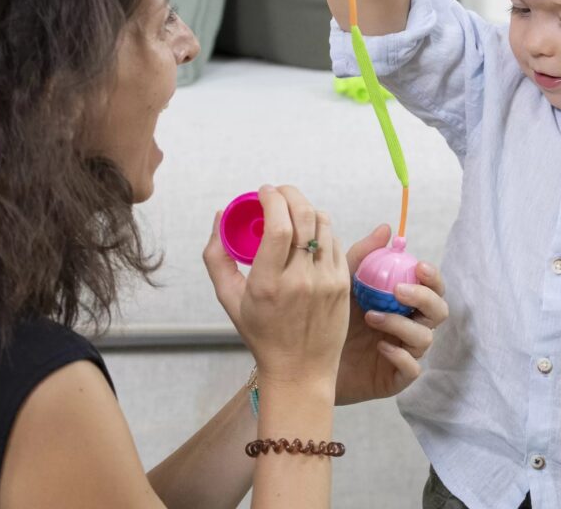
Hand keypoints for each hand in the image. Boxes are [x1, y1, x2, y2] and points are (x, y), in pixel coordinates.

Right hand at [203, 185, 350, 388]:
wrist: (300, 368)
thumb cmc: (262, 332)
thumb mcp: (229, 298)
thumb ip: (217, 255)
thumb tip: (221, 214)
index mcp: (268, 283)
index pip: (277, 226)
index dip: (272, 199)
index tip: (264, 192)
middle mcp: (300, 280)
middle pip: (304, 216)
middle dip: (290, 194)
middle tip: (278, 193)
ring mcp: (327, 280)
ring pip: (323, 223)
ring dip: (306, 209)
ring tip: (293, 211)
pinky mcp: (343, 282)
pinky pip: (335, 240)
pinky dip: (321, 229)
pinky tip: (309, 234)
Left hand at [335, 224, 448, 404]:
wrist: (305, 356)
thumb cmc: (330, 315)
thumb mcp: (343, 280)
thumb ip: (365, 255)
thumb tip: (387, 228)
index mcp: (402, 301)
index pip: (431, 286)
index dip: (432, 277)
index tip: (419, 267)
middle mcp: (410, 324)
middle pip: (438, 311)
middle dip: (424, 298)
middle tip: (398, 291)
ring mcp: (405, 352)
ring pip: (425, 338)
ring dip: (402, 324)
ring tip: (372, 316)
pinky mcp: (396, 378)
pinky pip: (412, 368)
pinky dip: (400, 356)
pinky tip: (380, 347)